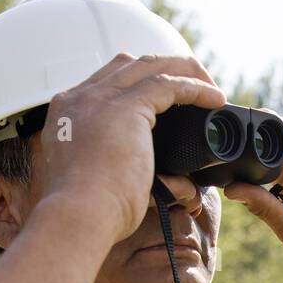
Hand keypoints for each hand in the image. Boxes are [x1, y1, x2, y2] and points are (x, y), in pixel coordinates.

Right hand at [32, 53, 224, 242]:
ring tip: (211, 90)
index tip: (168, 100)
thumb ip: (128, 172)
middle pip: (129, 65)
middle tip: (195, 89)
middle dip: (166, 70)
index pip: (107, 82)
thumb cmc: (87, 214)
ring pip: (151, 66)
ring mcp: (101, 99)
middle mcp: (80, 99)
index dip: (141, 83)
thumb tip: (177, 186)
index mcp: (67, 114)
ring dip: (185, 73)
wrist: (77, 218)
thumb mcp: (100, 182)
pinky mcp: (127, 109)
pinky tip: (216, 98)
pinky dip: (195, 88)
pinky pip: (169, 84)